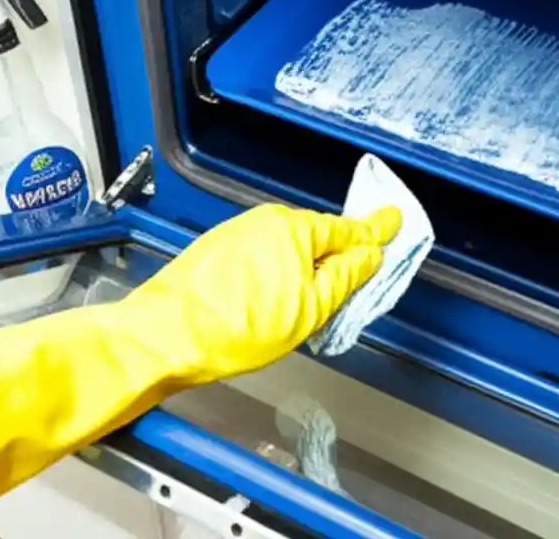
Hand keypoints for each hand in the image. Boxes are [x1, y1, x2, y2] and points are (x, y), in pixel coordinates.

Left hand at [123, 203, 401, 382]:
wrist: (164, 336)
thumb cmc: (234, 327)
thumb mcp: (308, 309)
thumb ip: (345, 278)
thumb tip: (370, 255)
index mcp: (294, 229)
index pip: (348, 228)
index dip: (375, 230)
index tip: (394, 220)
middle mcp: (265, 223)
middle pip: (318, 240)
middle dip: (337, 260)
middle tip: (356, 284)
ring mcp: (238, 237)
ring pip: (288, 252)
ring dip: (303, 274)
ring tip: (304, 313)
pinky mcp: (217, 255)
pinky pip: (263, 260)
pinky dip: (276, 279)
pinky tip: (271, 308)